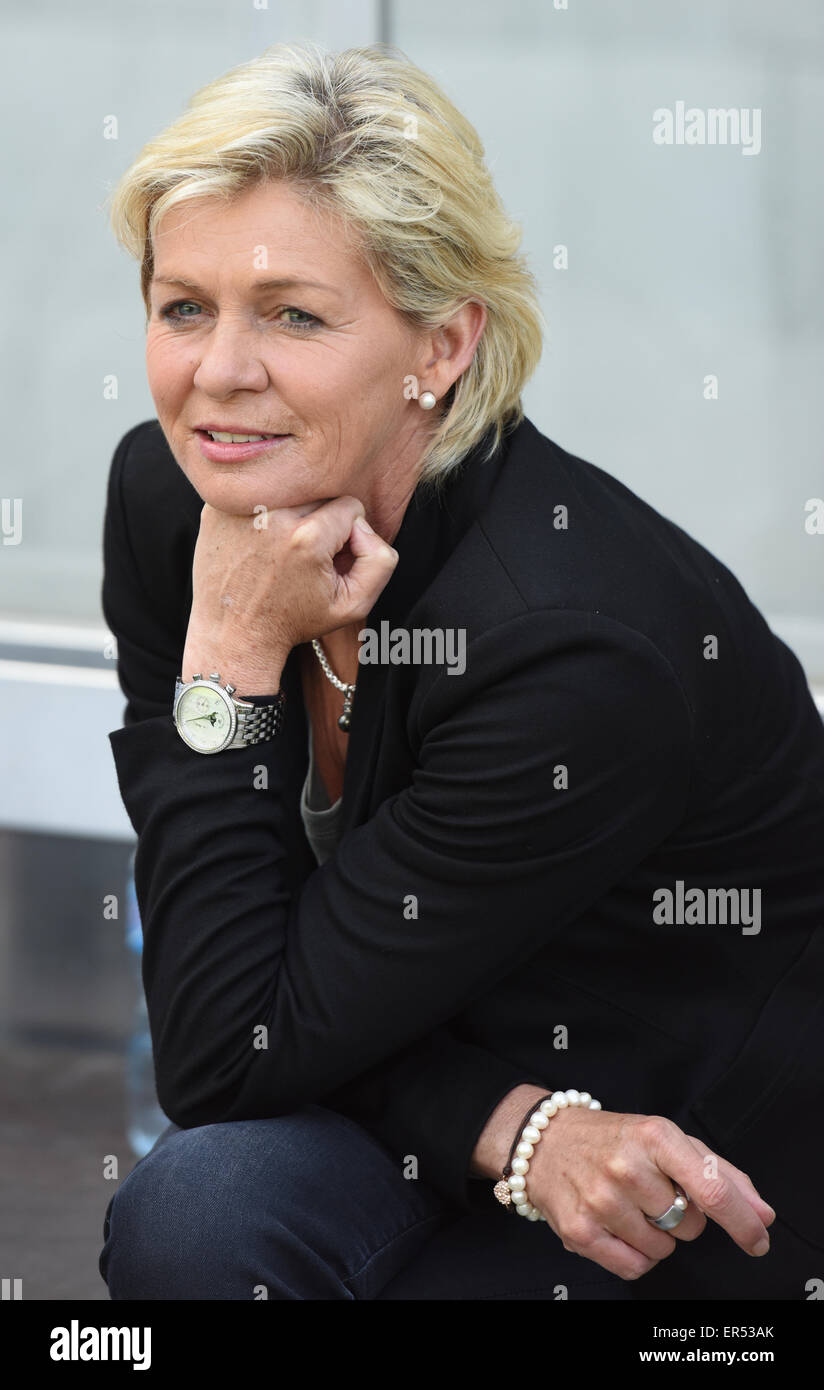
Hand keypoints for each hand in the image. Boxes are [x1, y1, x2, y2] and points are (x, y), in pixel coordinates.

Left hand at [181, 496, 398, 688]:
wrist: (233, 635)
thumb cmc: (293, 620)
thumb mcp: (353, 605)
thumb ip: (380, 560)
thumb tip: (364, 525)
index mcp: (307, 537)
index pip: (350, 505)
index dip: (347, 534)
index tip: (329, 558)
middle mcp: (272, 516)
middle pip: (319, 494)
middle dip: (320, 521)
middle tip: (305, 556)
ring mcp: (239, 510)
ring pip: (288, 491)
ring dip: (292, 515)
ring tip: (281, 549)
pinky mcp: (215, 510)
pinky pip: (256, 494)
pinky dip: (262, 514)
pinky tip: (256, 544)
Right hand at [520, 1105, 775, 1280]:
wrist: (546, 1141)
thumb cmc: (616, 1141)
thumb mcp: (667, 1140)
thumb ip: (720, 1174)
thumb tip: (762, 1214)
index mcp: (655, 1136)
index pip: (710, 1188)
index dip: (742, 1221)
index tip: (758, 1239)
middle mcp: (626, 1165)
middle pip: (690, 1225)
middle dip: (682, 1217)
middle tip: (654, 1192)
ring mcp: (600, 1198)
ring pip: (663, 1250)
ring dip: (656, 1237)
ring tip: (631, 1206)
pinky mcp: (579, 1229)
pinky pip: (634, 1266)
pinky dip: (635, 1255)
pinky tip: (618, 1227)